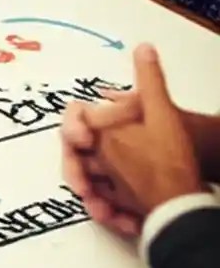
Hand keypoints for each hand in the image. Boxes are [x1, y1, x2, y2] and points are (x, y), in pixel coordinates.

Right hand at [62, 44, 207, 237]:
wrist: (193, 200)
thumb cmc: (174, 155)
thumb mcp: (160, 115)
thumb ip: (148, 83)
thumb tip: (145, 46)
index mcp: (116, 125)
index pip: (79, 118)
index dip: (74, 129)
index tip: (83, 142)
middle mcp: (112, 146)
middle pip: (79, 157)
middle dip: (80, 174)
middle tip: (88, 190)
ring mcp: (117, 172)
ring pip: (90, 182)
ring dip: (96, 199)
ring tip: (108, 213)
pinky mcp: (124, 196)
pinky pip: (107, 203)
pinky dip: (113, 212)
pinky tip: (127, 220)